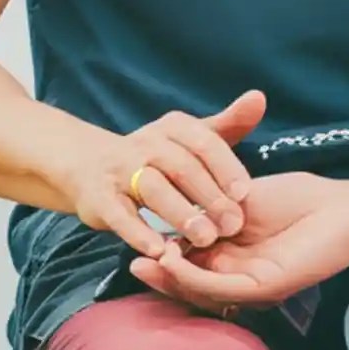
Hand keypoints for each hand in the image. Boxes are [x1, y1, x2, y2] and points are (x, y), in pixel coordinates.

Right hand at [63, 90, 265, 257]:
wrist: (89, 164)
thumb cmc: (159, 154)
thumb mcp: (193, 136)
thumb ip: (229, 122)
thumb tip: (259, 98)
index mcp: (174, 127)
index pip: (205, 143)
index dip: (225, 168)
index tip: (245, 194)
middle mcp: (147, 143)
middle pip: (182, 167)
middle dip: (210, 196)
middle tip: (233, 225)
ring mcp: (121, 169)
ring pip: (153, 189)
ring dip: (181, 214)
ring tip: (205, 239)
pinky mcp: (100, 198)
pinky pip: (120, 215)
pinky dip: (138, 233)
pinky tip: (159, 251)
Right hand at [129, 172, 348, 311]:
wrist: (342, 206)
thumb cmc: (298, 198)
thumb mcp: (240, 198)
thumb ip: (208, 208)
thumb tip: (171, 208)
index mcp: (234, 256)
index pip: (190, 261)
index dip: (163, 253)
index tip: (136, 235)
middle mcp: (240, 276)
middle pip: (190, 282)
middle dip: (159, 273)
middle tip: (130, 258)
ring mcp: (252, 287)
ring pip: (202, 290)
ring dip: (170, 279)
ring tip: (142, 263)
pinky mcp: (265, 288)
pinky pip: (221, 288)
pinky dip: (194, 277)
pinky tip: (173, 262)